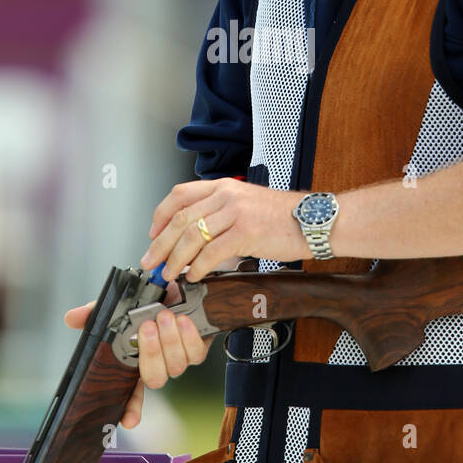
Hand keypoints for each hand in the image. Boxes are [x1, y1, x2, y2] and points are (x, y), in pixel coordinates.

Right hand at [64, 278, 212, 427]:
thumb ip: (94, 313)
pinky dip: (189, 336)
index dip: (129, 409)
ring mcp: (177, 360)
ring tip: (164, 316)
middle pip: (155, 379)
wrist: (176, 287)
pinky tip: (182, 320)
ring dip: (170, 340)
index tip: (127, 421)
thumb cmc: (145, 301)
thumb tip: (71, 318)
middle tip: (147, 327)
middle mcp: (157, 366)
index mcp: (134, 363)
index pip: (130, 394)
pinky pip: (195, 353)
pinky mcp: (197, 350)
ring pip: (176, 366)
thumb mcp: (116, 305)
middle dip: (151, 353)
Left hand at [138, 177, 306, 280]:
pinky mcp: (245, 233)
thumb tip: (194, 237)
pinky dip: (198, 267)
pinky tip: (195, 276)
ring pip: (192, 237)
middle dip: (160, 244)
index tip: (152, 233)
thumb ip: (220, 213)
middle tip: (151, 261)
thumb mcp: (245, 204)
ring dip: (175, 259)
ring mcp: (235, 213)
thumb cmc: (282, 216)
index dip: (160, 216)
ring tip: (170, 273)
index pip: (179, 195)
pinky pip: (211, 252)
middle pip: (180, 219)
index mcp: (223, 186)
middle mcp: (226, 195)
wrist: (311, 221)